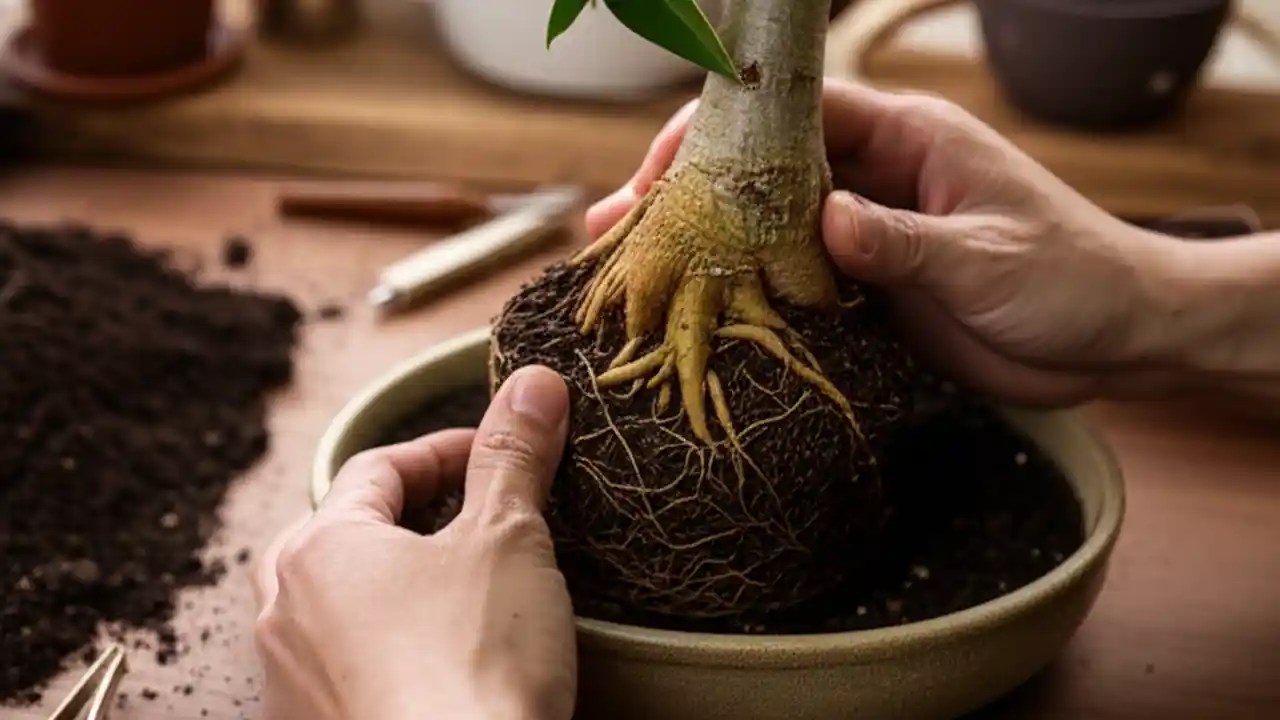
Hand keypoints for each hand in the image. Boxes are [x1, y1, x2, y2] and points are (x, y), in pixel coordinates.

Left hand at [254, 366, 575, 719]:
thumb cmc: (475, 665)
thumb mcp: (508, 539)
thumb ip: (515, 456)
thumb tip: (535, 380)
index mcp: (321, 549)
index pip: (380, 469)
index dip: (450, 451)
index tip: (503, 453)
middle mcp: (285, 612)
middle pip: (345, 533)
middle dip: (411, 517)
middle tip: (473, 518)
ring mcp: (290, 683)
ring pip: (337, 606)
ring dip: (394, 585)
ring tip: (457, 591)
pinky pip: (343, 669)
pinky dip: (386, 649)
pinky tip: (436, 663)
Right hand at [590, 81, 1190, 405]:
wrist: (1120, 341)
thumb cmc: (1075, 278)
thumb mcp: (989, 258)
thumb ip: (905, 242)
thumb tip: (826, 224)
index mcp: (906, 140)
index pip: (795, 116)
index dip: (722, 133)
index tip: (663, 169)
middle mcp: (875, 178)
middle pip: (762, 172)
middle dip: (690, 194)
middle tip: (615, 226)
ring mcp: (867, 236)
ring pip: (768, 230)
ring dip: (706, 250)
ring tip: (634, 275)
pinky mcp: (869, 291)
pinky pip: (794, 285)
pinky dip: (747, 298)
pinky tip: (701, 320)